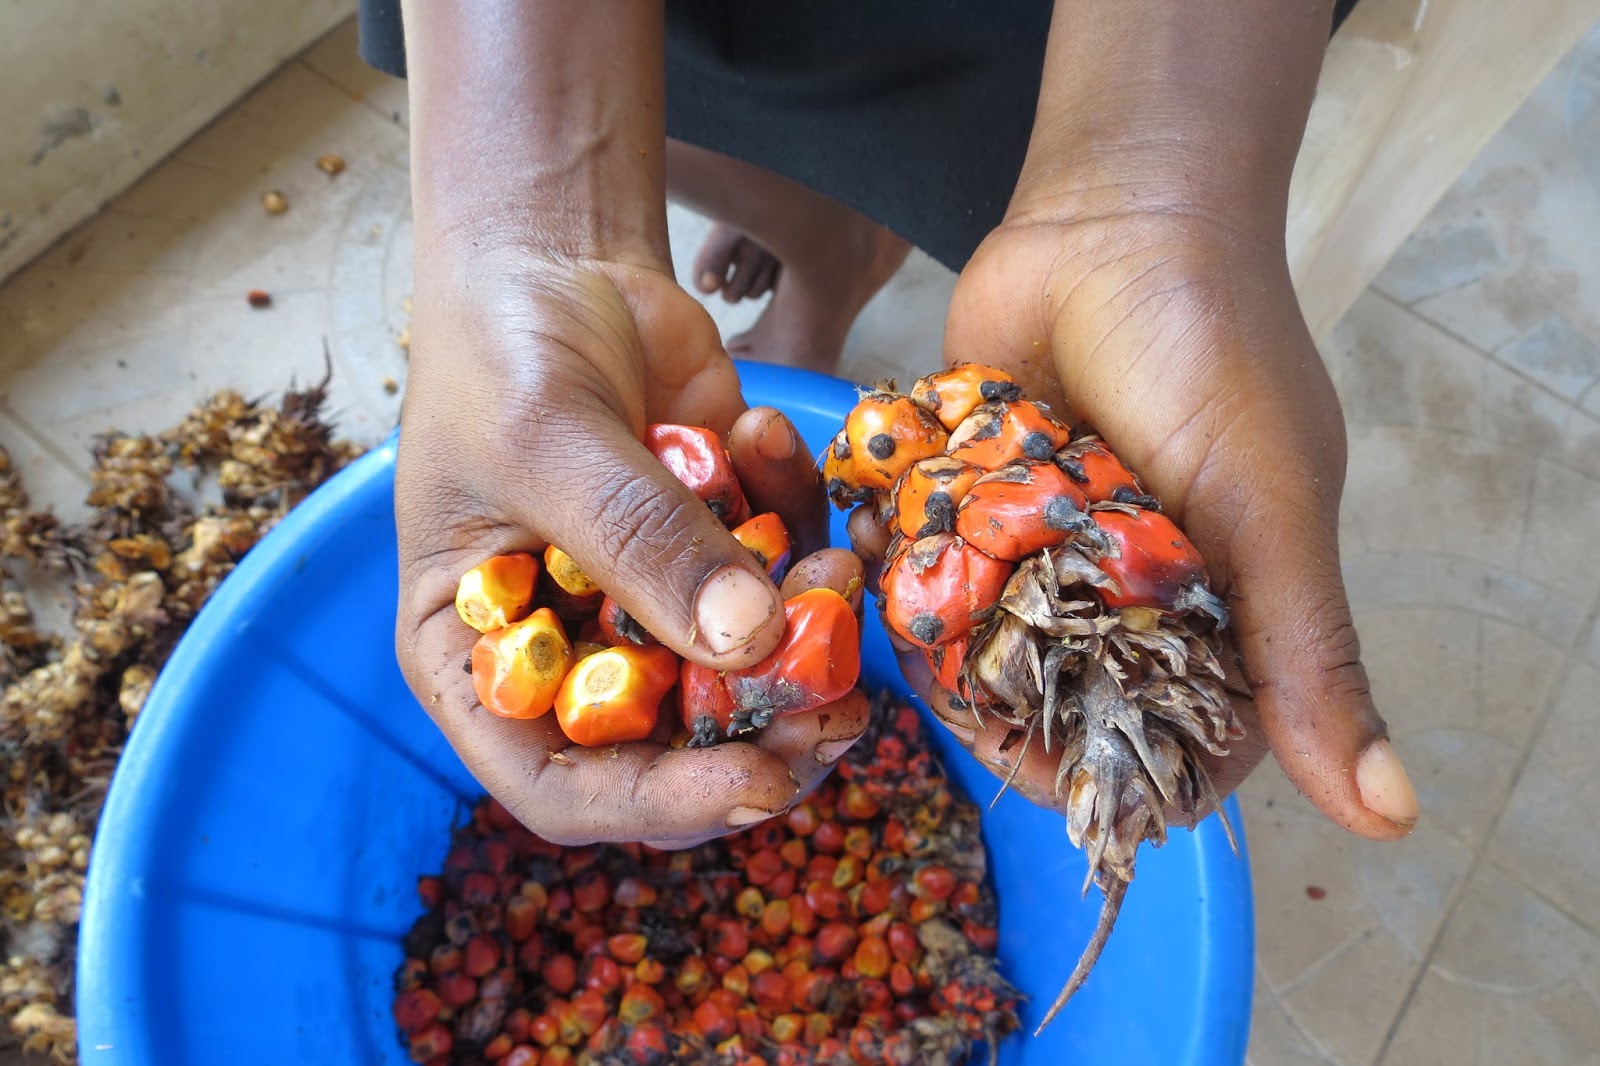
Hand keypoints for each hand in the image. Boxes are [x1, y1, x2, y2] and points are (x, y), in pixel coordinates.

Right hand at [394, 244, 868, 847]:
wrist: (552, 258)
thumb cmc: (498, 350)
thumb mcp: (547, 440)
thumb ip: (639, 540)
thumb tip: (747, 641)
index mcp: (481, 661)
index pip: (558, 783)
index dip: (656, 805)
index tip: (755, 783)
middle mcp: (570, 650)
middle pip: (674, 747)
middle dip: (766, 734)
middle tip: (842, 707)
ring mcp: (653, 602)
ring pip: (750, 674)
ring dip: (807, 635)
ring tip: (834, 566)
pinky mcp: (720, 547)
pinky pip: (784, 575)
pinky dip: (800, 525)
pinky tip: (766, 437)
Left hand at [902, 206, 1416, 841]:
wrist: (1119, 215)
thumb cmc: (1215, 354)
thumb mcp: (1271, 508)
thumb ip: (1306, 652)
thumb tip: (1391, 816)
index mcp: (1215, 606)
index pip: (1168, 737)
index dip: (1116, 770)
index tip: (1052, 765)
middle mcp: (1127, 585)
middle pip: (1062, 701)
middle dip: (1011, 705)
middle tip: (963, 687)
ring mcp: (1048, 541)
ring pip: (984, 642)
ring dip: (948, 641)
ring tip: (920, 616)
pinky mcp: (981, 495)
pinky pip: (933, 566)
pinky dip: (911, 568)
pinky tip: (887, 556)